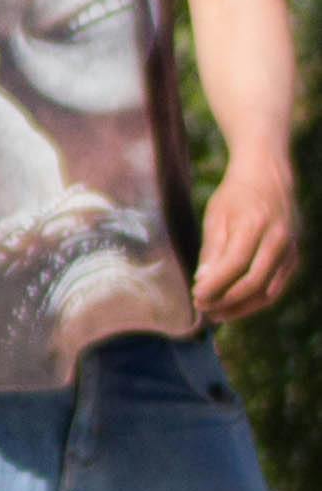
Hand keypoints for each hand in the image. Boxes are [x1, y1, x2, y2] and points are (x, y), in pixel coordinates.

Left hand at [197, 154, 298, 320]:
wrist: (270, 175)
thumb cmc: (236, 195)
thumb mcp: (216, 217)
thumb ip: (212, 250)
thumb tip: (203, 282)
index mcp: (255, 225)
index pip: (235, 265)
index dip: (215, 286)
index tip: (196, 297)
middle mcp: (278, 238)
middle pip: (254, 281)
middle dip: (226, 301)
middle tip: (203, 308)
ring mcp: (290, 248)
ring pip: (269, 290)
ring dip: (242, 308)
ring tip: (217, 315)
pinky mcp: (294, 255)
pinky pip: (278, 286)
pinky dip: (257, 300)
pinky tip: (236, 306)